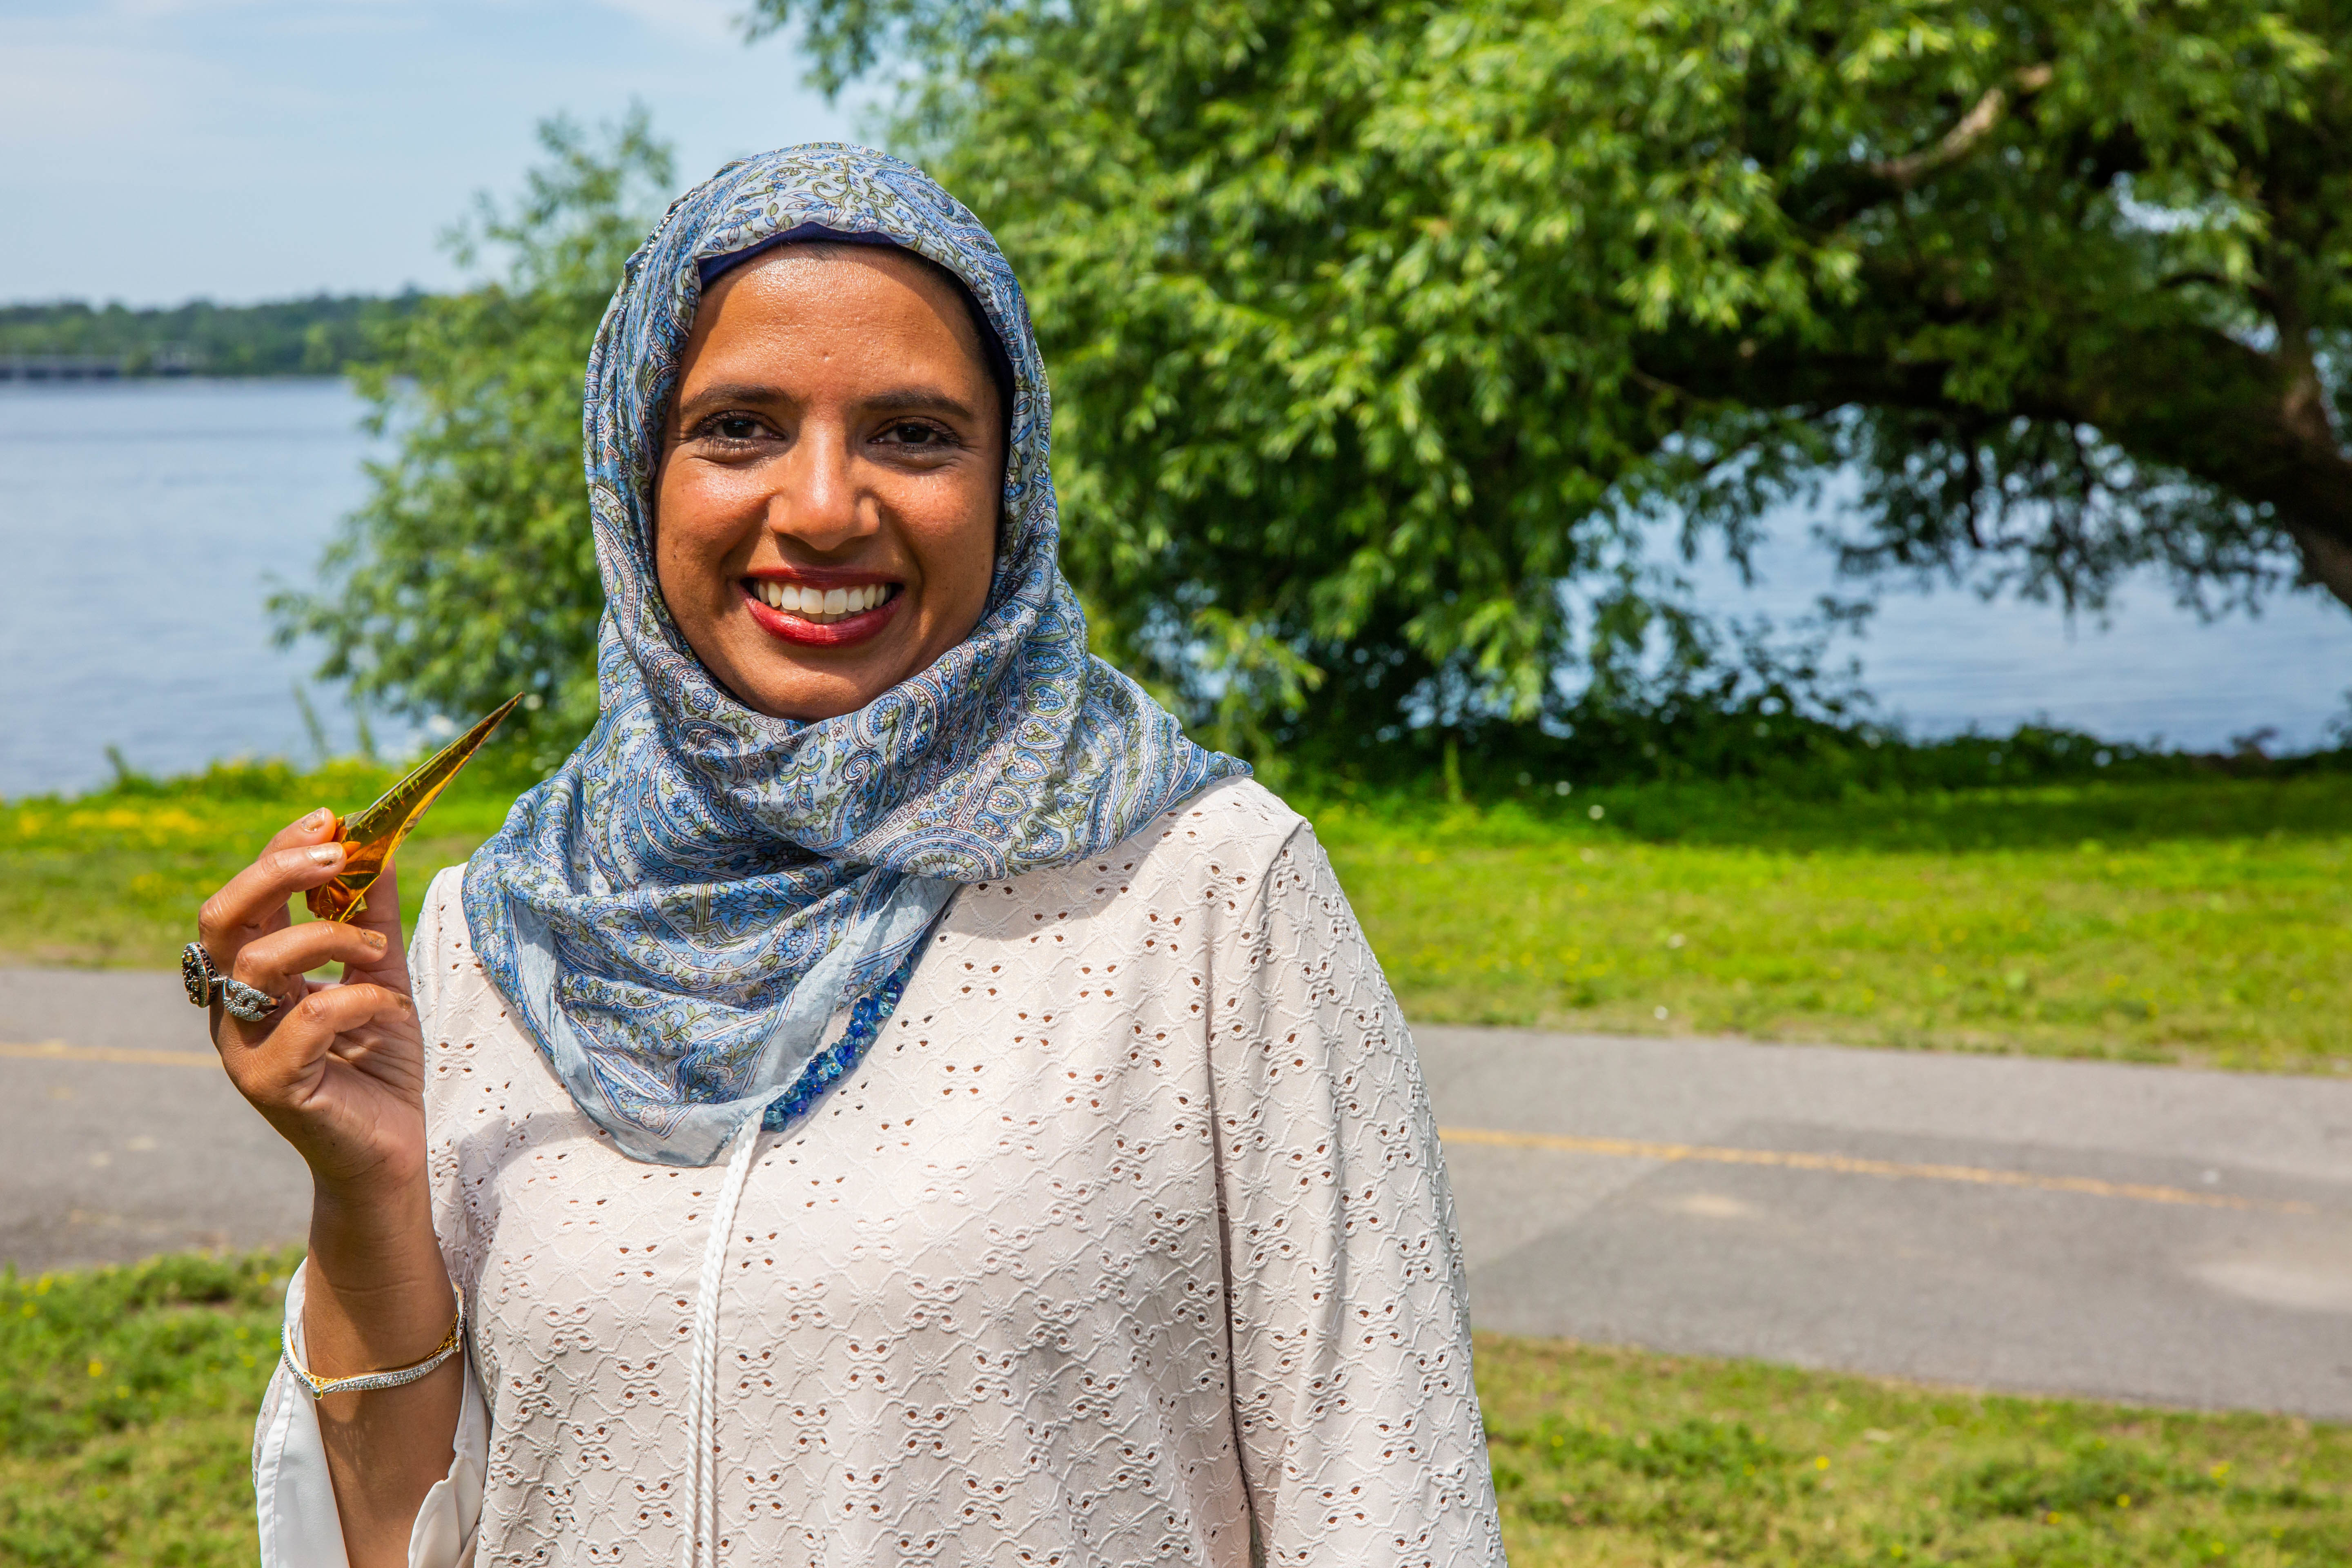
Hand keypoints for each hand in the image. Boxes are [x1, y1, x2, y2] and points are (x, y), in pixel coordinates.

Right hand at [197, 807, 426, 1197]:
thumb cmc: (377, 1061)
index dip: (280, 850)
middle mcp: (233, 1007)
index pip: (244, 896)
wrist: (391, 1148)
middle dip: (278, 871)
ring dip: (329, 937)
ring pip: (258, 962)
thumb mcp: (381, 974)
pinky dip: (356, 998)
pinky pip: (307, 1019)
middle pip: (223, 917)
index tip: (331, 818)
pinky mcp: (271, 1084)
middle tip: (339, 852)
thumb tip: (379, 848)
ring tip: (377, 950)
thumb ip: (373, 917)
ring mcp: (243, 1047)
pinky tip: (387, 1007)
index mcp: (252, 975)